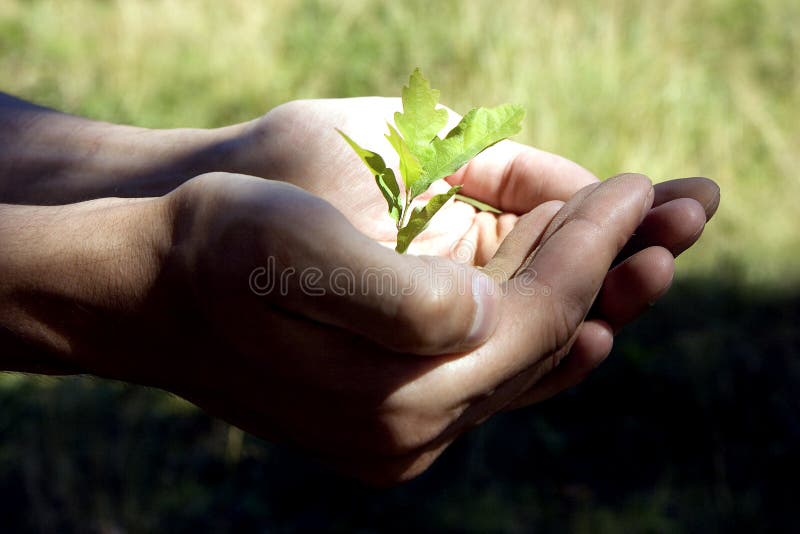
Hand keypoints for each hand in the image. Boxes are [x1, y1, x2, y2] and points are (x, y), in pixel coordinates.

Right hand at [148, 171, 670, 483]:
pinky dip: (542, 341)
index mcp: (393, 391)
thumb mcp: (299, 247)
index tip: (643, 186)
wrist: (151, 290)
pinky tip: (587, 324)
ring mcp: (403, 433)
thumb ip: (406, 295)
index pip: (534, 315)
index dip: (595, 246)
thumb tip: (492, 308)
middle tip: (686, 216)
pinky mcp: (392, 419)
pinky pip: (493, 382)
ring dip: (591, 302)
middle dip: (616, 273)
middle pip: (547, 347)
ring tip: (652, 254)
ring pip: (526, 365)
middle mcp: (410, 431)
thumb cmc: (218, 251)